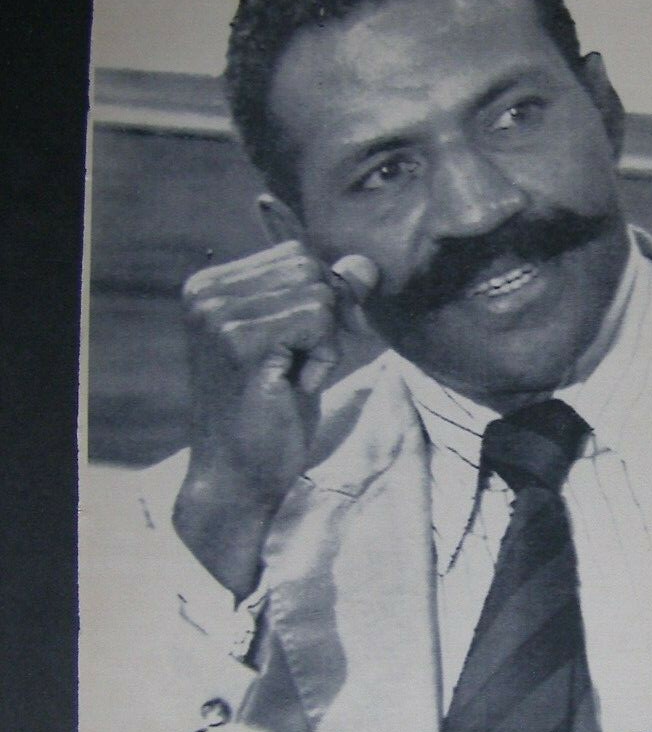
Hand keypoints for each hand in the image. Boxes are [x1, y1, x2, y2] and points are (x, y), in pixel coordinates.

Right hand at [173, 236, 378, 596]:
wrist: (238, 475)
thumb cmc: (269, 411)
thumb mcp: (300, 343)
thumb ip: (325, 298)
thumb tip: (366, 264)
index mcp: (208, 286)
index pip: (296, 255)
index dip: (324, 297)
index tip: (308, 345)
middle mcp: (204, 292)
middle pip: (310, 270)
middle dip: (326, 321)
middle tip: (298, 367)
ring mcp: (218, 315)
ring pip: (320, 295)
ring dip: (324, 343)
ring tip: (290, 378)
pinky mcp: (240, 342)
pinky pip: (319, 322)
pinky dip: (322, 358)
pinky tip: (292, 386)